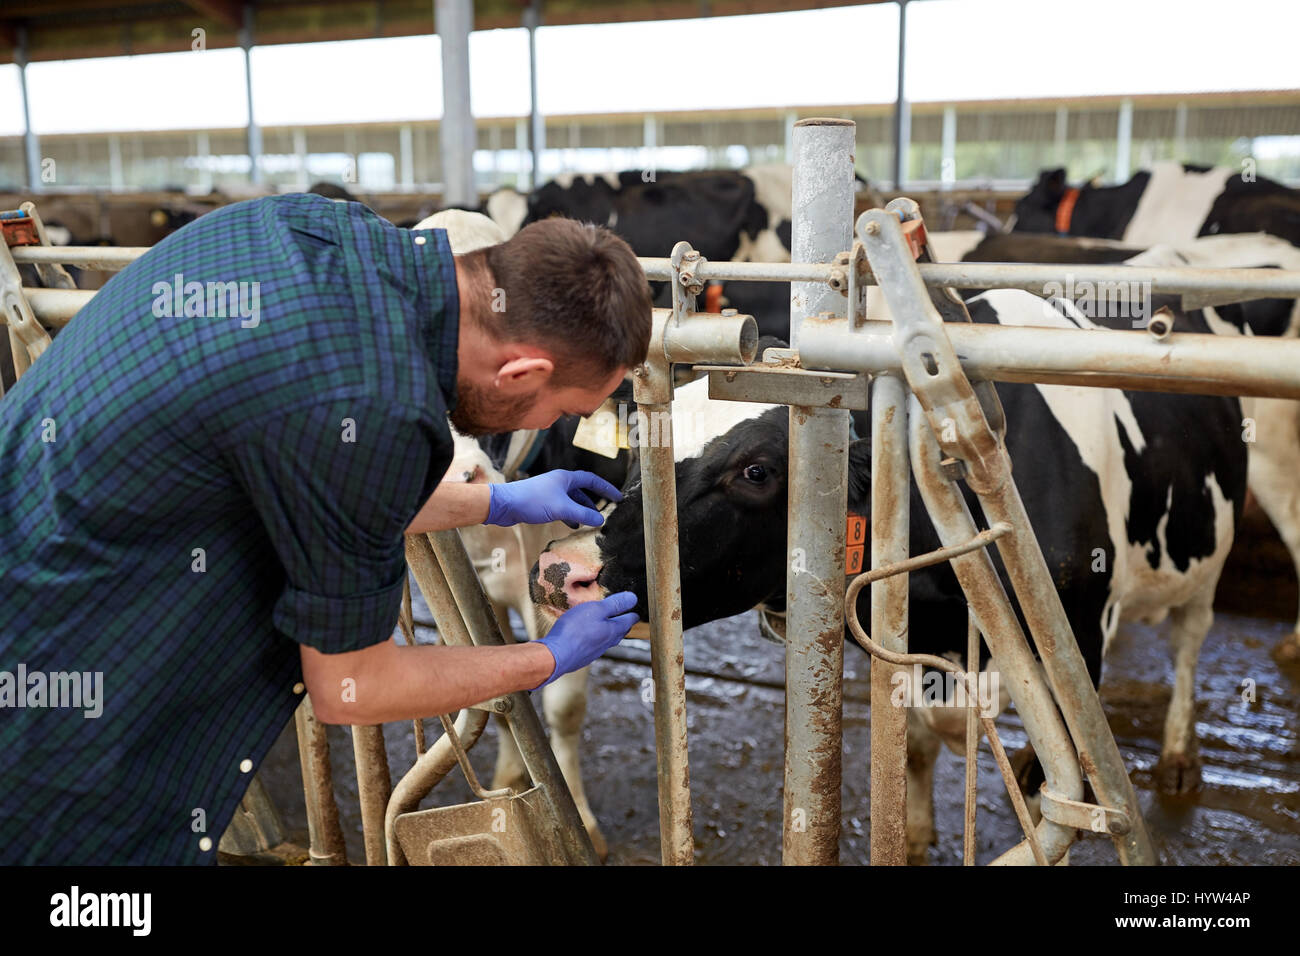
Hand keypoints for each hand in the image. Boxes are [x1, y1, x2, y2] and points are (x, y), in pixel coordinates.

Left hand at [485, 469, 621, 528]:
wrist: (505, 504)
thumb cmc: (533, 501)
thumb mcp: (562, 508)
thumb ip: (582, 514)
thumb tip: (601, 520)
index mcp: (565, 478)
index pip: (592, 480)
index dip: (606, 488)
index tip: (618, 498)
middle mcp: (559, 482)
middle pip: (582, 491)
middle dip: (593, 503)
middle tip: (603, 515)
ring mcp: (550, 492)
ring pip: (571, 501)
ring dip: (581, 511)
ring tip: (589, 523)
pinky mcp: (542, 502)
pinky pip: (562, 507)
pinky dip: (570, 515)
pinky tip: (572, 525)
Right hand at [533, 592, 639, 688]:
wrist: (556, 656)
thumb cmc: (574, 630)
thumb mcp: (596, 610)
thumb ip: (614, 604)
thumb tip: (633, 598)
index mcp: (613, 630)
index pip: (629, 620)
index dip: (632, 613)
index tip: (634, 610)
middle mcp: (607, 642)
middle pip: (620, 632)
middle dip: (624, 623)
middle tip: (625, 617)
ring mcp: (595, 651)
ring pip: (608, 640)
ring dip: (610, 632)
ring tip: (609, 626)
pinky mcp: (583, 656)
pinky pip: (594, 645)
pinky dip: (596, 639)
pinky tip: (589, 636)